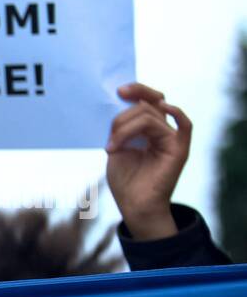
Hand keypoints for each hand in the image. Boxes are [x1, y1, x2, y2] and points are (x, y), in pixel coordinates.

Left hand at [106, 83, 190, 240]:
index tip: (119, 91)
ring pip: (150, 117)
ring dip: (125, 129)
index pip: (147, 101)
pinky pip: (185, 125)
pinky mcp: (179, 148)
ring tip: (113, 148)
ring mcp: (171, 138)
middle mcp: (161, 131)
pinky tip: (165, 108)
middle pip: (146, 106)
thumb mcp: (116, 149)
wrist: (134, 205)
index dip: (137, 91)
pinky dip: (177, 113)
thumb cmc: (125, 181)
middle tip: (113, 127)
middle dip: (124, 114)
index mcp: (147, 130)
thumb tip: (123, 106)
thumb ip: (121, 128)